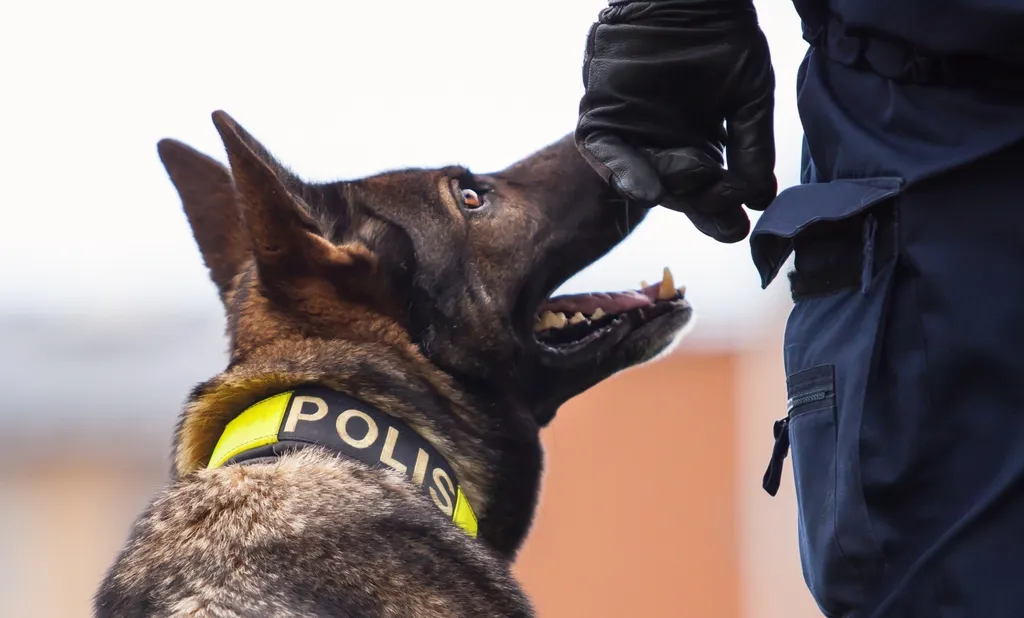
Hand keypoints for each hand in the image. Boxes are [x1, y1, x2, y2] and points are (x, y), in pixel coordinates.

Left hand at [575, 0, 777, 242]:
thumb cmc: (721, 41)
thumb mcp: (750, 97)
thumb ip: (753, 147)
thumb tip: (761, 200)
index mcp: (698, 147)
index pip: (709, 193)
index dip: (721, 213)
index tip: (738, 228)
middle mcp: (664, 148)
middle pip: (677, 194)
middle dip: (697, 208)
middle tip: (719, 216)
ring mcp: (632, 136)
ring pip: (640, 179)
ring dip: (660, 192)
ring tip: (680, 204)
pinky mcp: (603, 119)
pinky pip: (603, 154)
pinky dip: (620, 172)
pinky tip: (644, 189)